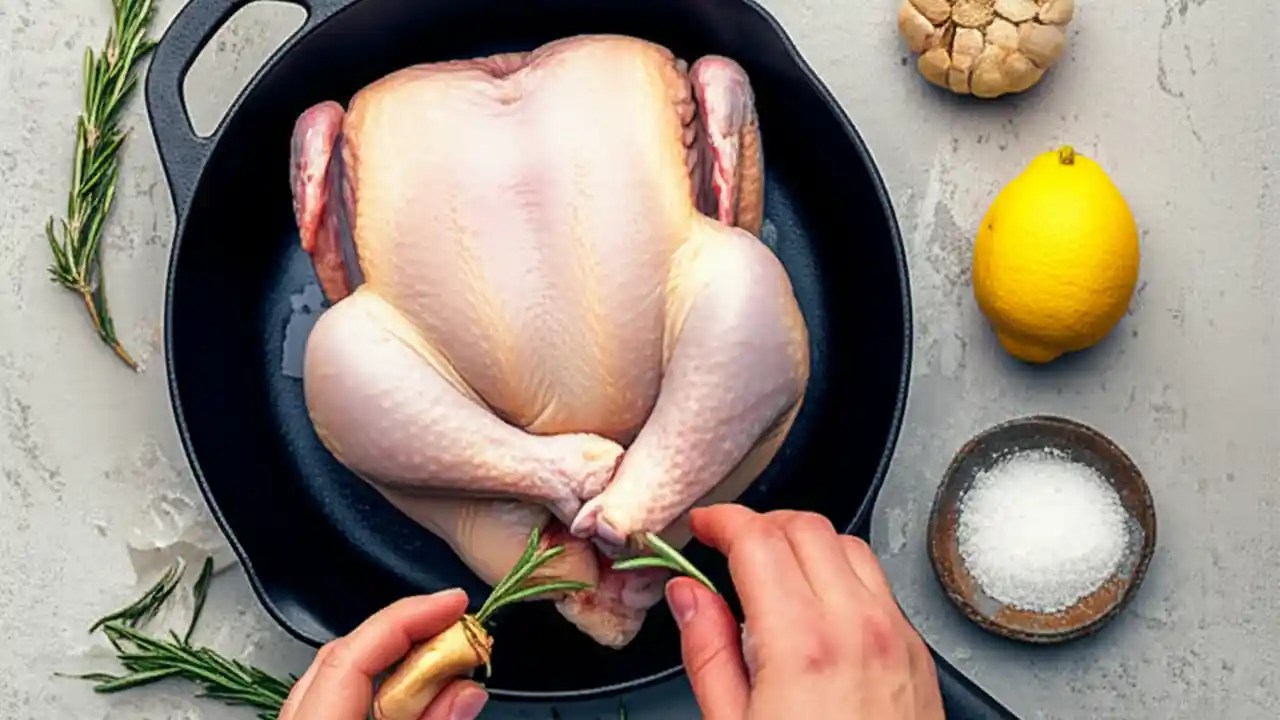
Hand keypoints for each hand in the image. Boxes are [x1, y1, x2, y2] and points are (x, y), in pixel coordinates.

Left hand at [280, 589, 488, 719]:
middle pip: (340, 656)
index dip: (406, 619)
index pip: (352, 656)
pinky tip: (411, 692)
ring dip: (393, 661)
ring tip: (443, 658)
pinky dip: (377, 688)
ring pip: (335, 676)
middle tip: (456, 625)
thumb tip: (465, 689)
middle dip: (403, 633)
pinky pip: (336, 700)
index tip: (454, 602)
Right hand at [666, 505, 944, 719]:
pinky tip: (815, 608)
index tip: (704, 526)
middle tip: (729, 546)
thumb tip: (688, 596)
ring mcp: (894, 638)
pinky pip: (878, 585)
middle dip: (761, 525)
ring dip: (806, 544)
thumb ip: (707, 650)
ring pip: (849, 546)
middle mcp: (856, 628)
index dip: (723, 520)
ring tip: (771, 574)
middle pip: (807, 527)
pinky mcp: (915, 655)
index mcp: (802, 643)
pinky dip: (842, 575)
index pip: (759, 539)